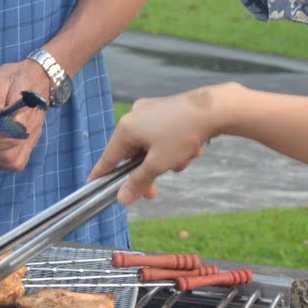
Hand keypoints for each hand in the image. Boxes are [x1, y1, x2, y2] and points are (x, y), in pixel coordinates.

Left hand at [0, 60, 50, 171]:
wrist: (41, 77)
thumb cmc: (19, 76)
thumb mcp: (4, 78)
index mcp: (25, 113)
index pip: (10, 137)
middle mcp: (31, 130)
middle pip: (10, 156)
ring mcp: (32, 138)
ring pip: (14, 163)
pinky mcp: (30, 142)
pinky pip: (18, 162)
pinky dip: (2, 161)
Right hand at [88, 84, 235, 202]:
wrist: (215, 108)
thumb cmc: (183, 134)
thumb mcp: (158, 164)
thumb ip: (138, 182)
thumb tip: (121, 199)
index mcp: (126, 128)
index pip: (108, 158)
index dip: (101, 175)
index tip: (92, 186)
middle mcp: (134, 116)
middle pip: (132, 155)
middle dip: (146, 173)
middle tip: (154, 193)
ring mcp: (150, 110)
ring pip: (150, 147)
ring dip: (165, 160)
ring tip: (184, 160)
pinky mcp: (165, 109)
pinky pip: (162, 136)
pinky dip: (173, 147)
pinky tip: (190, 148)